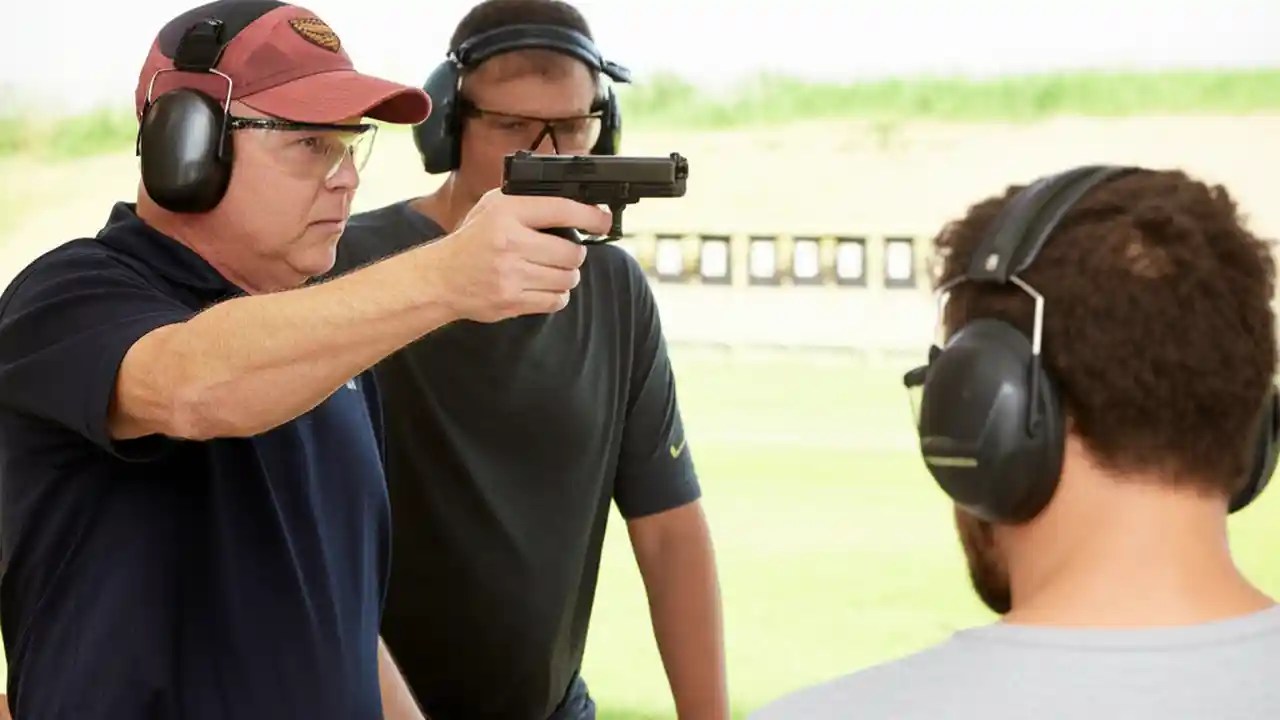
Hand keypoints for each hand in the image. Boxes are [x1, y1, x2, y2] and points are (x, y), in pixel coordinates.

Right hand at [423, 190, 611, 322]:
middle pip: (571, 252)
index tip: (602, 221)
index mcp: (506, 212)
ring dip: (566, 275)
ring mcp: (511, 275)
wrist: (441, 279)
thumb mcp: (492, 206)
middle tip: (567, 252)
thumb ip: (527, 201)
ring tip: (553, 270)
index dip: (590, 216)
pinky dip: (557, 295)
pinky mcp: (511, 301)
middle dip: (575, 254)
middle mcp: (510, 242)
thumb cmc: (472, 240)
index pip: (561, 209)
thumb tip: (573, 201)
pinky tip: (545, 286)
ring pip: (566, 278)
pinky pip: (555, 300)